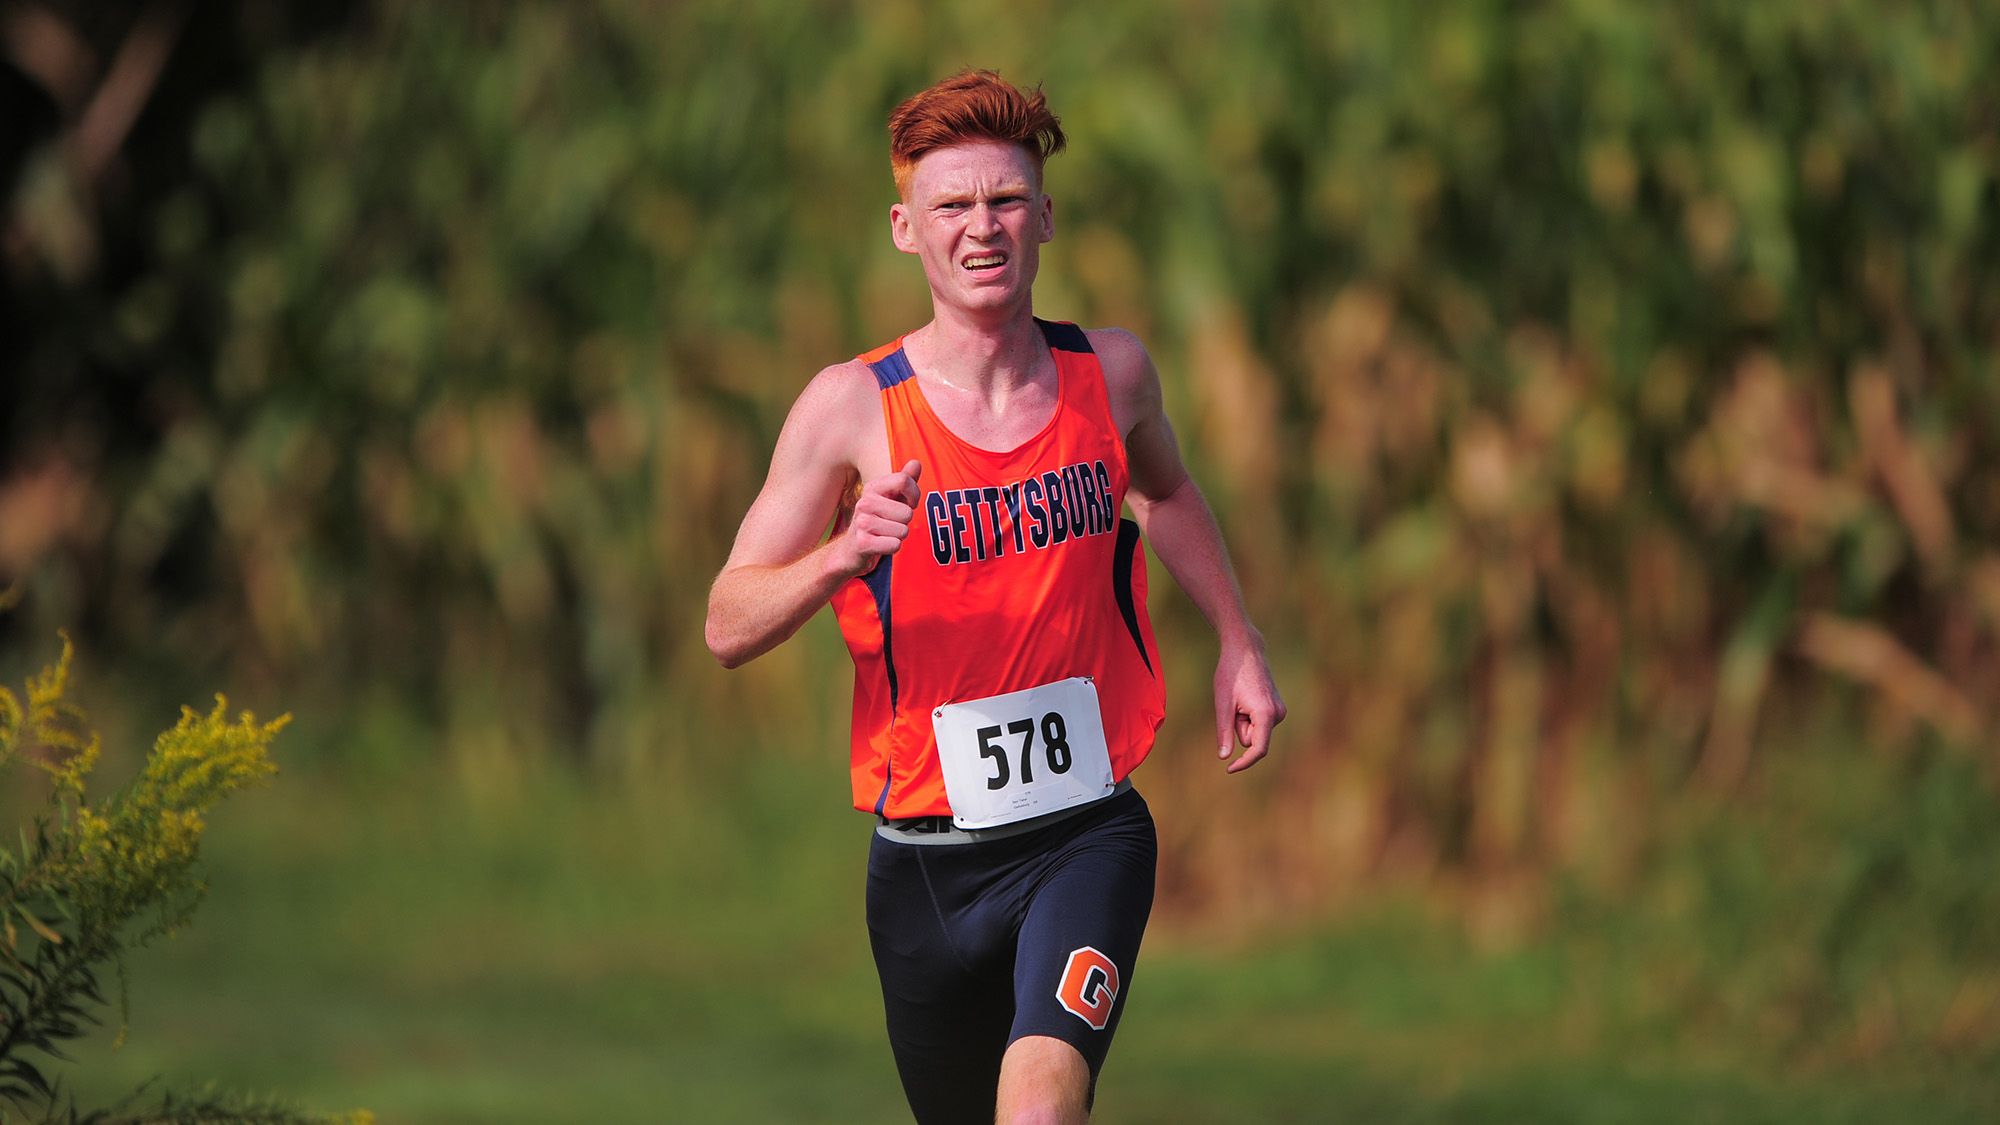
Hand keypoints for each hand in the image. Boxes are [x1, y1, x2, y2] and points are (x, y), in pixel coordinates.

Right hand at [834, 460, 922, 576]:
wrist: (851, 550)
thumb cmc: (878, 520)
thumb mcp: (892, 499)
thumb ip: (905, 481)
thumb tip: (916, 463)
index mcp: (872, 488)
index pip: (904, 481)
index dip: (914, 495)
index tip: (909, 504)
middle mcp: (864, 503)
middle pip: (907, 512)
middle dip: (905, 522)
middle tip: (891, 525)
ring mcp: (862, 523)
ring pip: (903, 531)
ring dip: (899, 536)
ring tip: (885, 535)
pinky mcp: (862, 543)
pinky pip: (895, 545)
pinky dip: (893, 548)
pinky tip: (880, 545)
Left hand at [1215, 636, 1284, 772]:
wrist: (1245, 650)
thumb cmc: (1231, 674)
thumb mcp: (1223, 705)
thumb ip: (1224, 732)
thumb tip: (1225, 757)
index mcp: (1266, 715)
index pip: (1258, 749)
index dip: (1244, 762)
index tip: (1229, 769)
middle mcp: (1278, 714)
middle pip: (1251, 739)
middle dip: (1238, 728)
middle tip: (1233, 704)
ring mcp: (1279, 710)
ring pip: (1254, 731)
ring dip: (1242, 720)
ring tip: (1239, 698)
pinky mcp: (1277, 707)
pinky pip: (1258, 723)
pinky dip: (1248, 716)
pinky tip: (1245, 697)